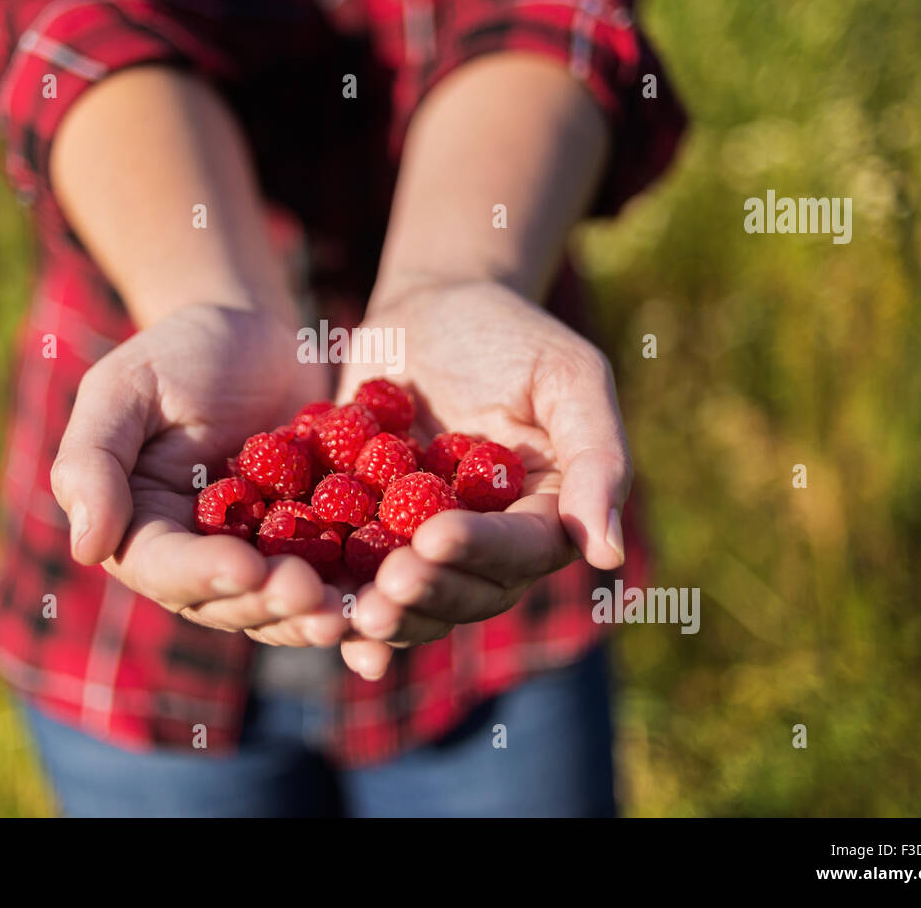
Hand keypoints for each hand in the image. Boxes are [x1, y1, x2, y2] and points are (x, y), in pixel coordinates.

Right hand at [49, 303, 349, 647]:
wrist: (255, 335)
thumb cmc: (177, 352)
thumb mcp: (124, 389)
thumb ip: (93, 460)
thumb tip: (87, 548)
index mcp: (145, 532)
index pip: (167, 569)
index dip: (206, 576)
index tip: (248, 568)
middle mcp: (202, 561)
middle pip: (233, 602)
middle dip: (274, 605)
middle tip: (316, 600)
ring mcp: (264, 559)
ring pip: (288, 606)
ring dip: (320, 616)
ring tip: (357, 613)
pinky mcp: (318, 547)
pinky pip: (338, 580)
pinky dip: (361, 596)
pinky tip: (391, 605)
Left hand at [336, 280, 630, 678]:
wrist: (432, 307)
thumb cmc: (512, 333)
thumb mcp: (567, 377)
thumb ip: (596, 458)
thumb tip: (606, 554)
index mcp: (546, 516)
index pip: (522, 551)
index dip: (481, 551)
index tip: (435, 537)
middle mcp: (490, 545)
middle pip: (468, 592)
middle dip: (428, 592)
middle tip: (387, 585)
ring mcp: (428, 545)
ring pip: (413, 601)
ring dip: (386, 614)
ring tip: (352, 609)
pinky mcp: (373, 535)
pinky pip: (358, 576)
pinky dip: (340, 600)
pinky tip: (314, 611)